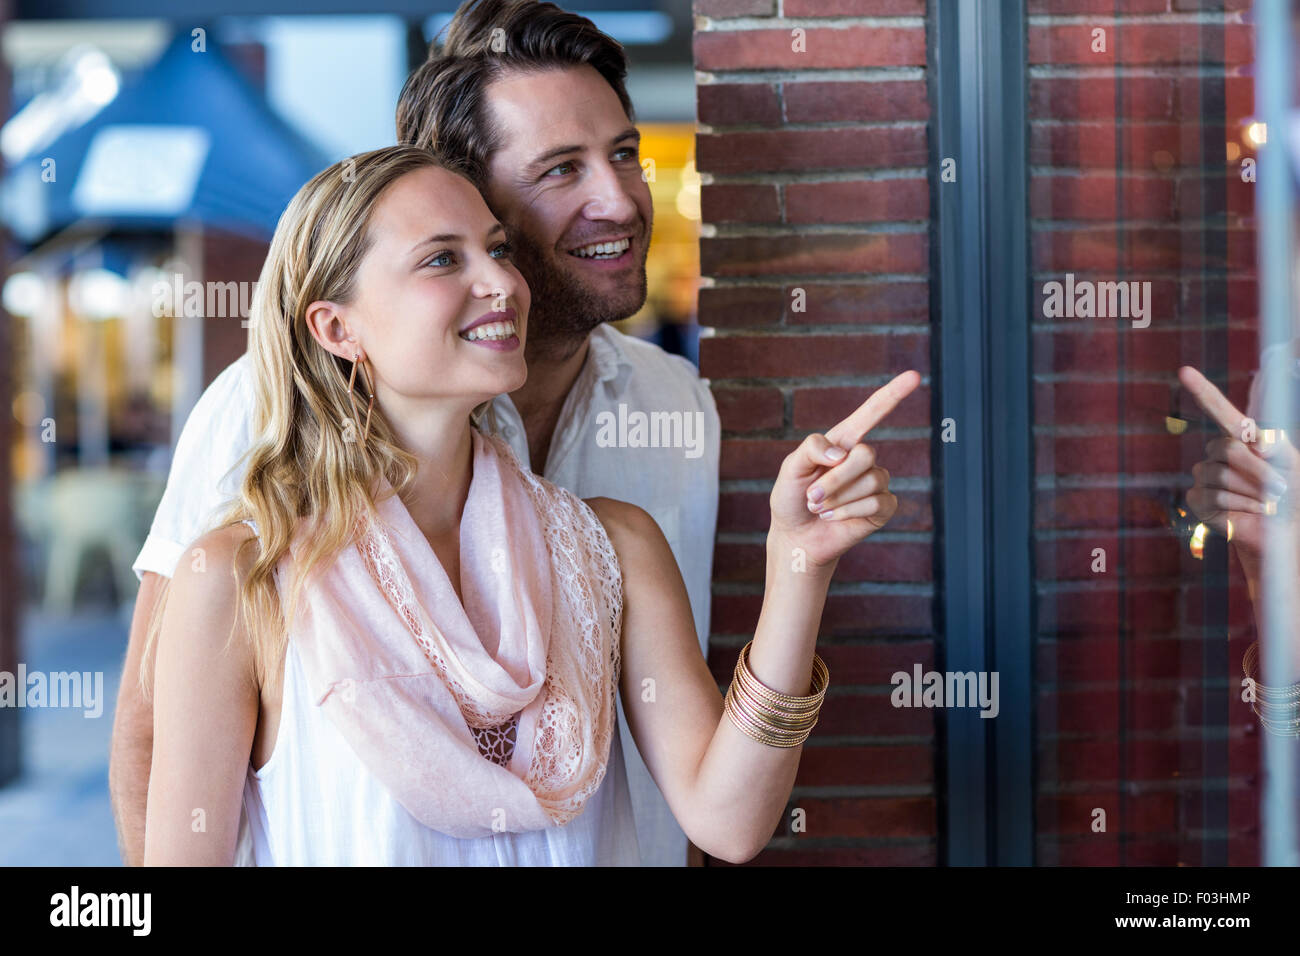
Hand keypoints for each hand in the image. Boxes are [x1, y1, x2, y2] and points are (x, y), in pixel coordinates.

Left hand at [768, 370, 921, 571]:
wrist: (796, 536)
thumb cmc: (792, 499)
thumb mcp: (791, 467)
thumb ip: (812, 448)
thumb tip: (843, 452)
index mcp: (842, 441)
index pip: (871, 413)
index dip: (892, 394)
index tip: (914, 376)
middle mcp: (862, 458)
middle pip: (866, 453)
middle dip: (835, 479)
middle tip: (812, 497)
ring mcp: (876, 482)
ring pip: (870, 480)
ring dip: (838, 498)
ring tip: (820, 508)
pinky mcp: (883, 507)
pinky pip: (876, 503)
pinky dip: (849, 512)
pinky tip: (834, 518)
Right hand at [1179, 365, 1298, 577]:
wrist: (1284, 532)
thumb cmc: (1291, 495)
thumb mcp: (1291, 463)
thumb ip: (1275, 444)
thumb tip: (1257, 441)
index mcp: (1240, 439)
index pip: (1218, 409)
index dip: (1202, 391)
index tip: (1185, 371)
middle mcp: (1217, 455)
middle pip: (1226, 449)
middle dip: (1258, 471)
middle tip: (1280, 488)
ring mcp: (1204, 477)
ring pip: (1222, 475)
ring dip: (1253, 494)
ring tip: (1265, 505)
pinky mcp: (1197, 501)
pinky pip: (1214, 497)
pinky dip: (1239, 508)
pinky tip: (1248, 514)